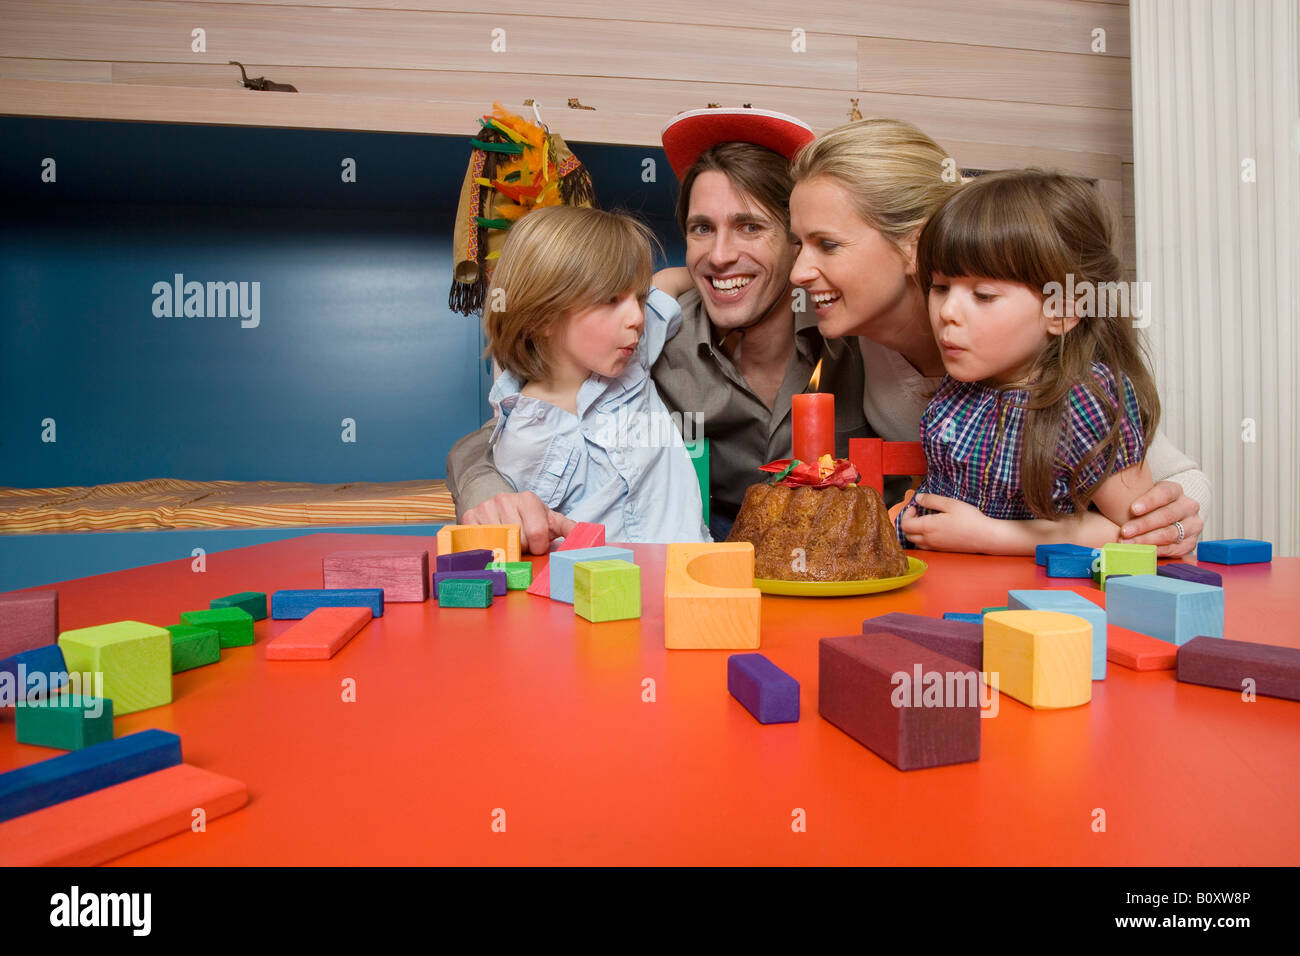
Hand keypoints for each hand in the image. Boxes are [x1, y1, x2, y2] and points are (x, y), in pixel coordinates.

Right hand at [461, 491, 576, 554]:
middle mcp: (505, 499)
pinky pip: (477, 540)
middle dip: (522, 548)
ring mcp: (485, 506)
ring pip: (497, 542)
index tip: (537, 544)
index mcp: (528, 499)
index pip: (536, 534)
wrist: (503, 508)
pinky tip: (493, 541)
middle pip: (517, 540)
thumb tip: (590, 536)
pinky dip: (486, 546)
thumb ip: (570, 529)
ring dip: (504, 548)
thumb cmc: (530, 519)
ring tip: (508, 541)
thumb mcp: (552, 522)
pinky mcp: (469, 517)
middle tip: (521, 542)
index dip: (539, 546)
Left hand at [898, 493, 998, 552]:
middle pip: (907, 534)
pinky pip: (925, 546)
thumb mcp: (950, 504)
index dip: (906, 514)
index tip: (915, 507)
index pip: (905, 524)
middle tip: (918, 513)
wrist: (985, 537)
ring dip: (914, 531)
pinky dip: (922, 538)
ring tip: (924, 521)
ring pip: (915, 541)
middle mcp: (929, 539)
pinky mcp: (942, 550)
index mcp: (928, 527)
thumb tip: (918, 499)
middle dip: (908, 522)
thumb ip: (931, 500)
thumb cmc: (970, 519)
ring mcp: (935, 546)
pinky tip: (933, 530)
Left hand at [1119, 480, 1201, 556]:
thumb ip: (1130, 496)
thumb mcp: (1142, 497)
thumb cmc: (1147, 507)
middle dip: (1143, 525)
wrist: (1164, 521)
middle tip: (1124, 531)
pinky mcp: (1191, 543)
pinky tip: (1142, 551)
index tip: (1132, 509)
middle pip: (1166, 515)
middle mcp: (1188, 507)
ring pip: (1170, 533)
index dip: (1149, 501)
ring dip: (1147, 540)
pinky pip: (1174, 549)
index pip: (1164, 493)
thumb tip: (1106, 493)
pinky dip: (1156, 551)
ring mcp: (1192, 525)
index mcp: (1176, 490)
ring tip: (1127, 543)